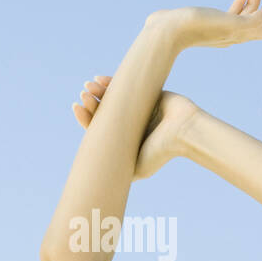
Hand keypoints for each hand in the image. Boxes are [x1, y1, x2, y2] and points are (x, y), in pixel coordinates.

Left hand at [72, 76, 198, 179]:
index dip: (85, 118)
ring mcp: (139, 111)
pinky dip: (112, 83)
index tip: (76, 107)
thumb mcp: (137, 170)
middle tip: (83, 96)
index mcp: (126, 143)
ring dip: (99, 92)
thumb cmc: (162, 152)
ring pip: (113, 99)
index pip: (100, 130)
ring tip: (89, 86)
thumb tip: (93, 181)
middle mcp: (131, 127)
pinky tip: (99, 79)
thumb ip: (117, 172)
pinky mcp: (148, 95)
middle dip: (91, 104)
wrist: (185, 132)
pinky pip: (127, 87)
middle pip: (104, 113)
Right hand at [150, 0, 261, 48]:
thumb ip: (252, 21)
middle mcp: (235, 35)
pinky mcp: (211, 22)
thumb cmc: (196, 26)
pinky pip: (234, 14)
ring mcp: (223, 29)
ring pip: (248, 15)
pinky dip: (242, 3)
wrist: (166, 31)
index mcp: (241, 36)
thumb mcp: (228, 22)